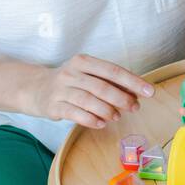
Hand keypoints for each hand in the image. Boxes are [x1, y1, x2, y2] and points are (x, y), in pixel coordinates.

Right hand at [19, 54, 153, 128]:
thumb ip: (110, 82)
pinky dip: (91, 119)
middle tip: (134, 107)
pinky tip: (101, 123)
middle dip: (122, 98)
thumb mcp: (88, 76)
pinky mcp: (53, 105)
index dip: (133, 81)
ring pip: (88, 100)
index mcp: (84, 61)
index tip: (149, 91)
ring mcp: (60, 89)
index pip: (112, 70)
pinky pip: (75, 113)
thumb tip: (137, 93)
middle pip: (101, 86)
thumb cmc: (70, 82)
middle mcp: (71, 73)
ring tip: (117, 116)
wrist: (35, 88)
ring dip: (107, 110)